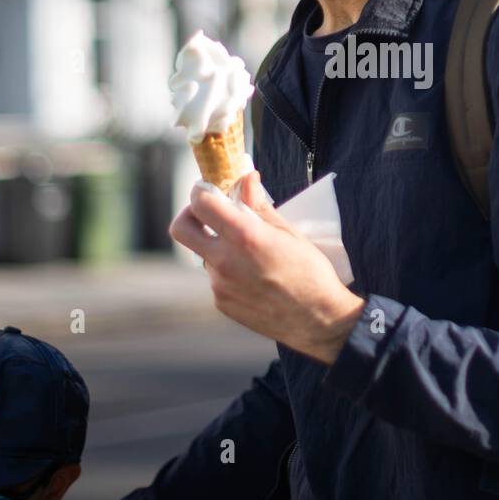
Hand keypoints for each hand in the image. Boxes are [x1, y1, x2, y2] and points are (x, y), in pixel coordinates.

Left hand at [169, 171, 364, 364]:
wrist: (318, 320)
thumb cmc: (310, 273)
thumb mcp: (288, 232)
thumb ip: (259, 205)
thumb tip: (246, 179)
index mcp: (244, 237)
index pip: (201, 203)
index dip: (200, 191)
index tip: (208, 189)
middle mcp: (225, 261)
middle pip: (180, 229)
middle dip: (189, 215)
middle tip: (207, 214)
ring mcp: (220, 285)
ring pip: (205, 255)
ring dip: (219, 247)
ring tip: (252, 255)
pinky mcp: (222, 303)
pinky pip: (216, 278)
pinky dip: (229, 271)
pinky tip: (255, 277)